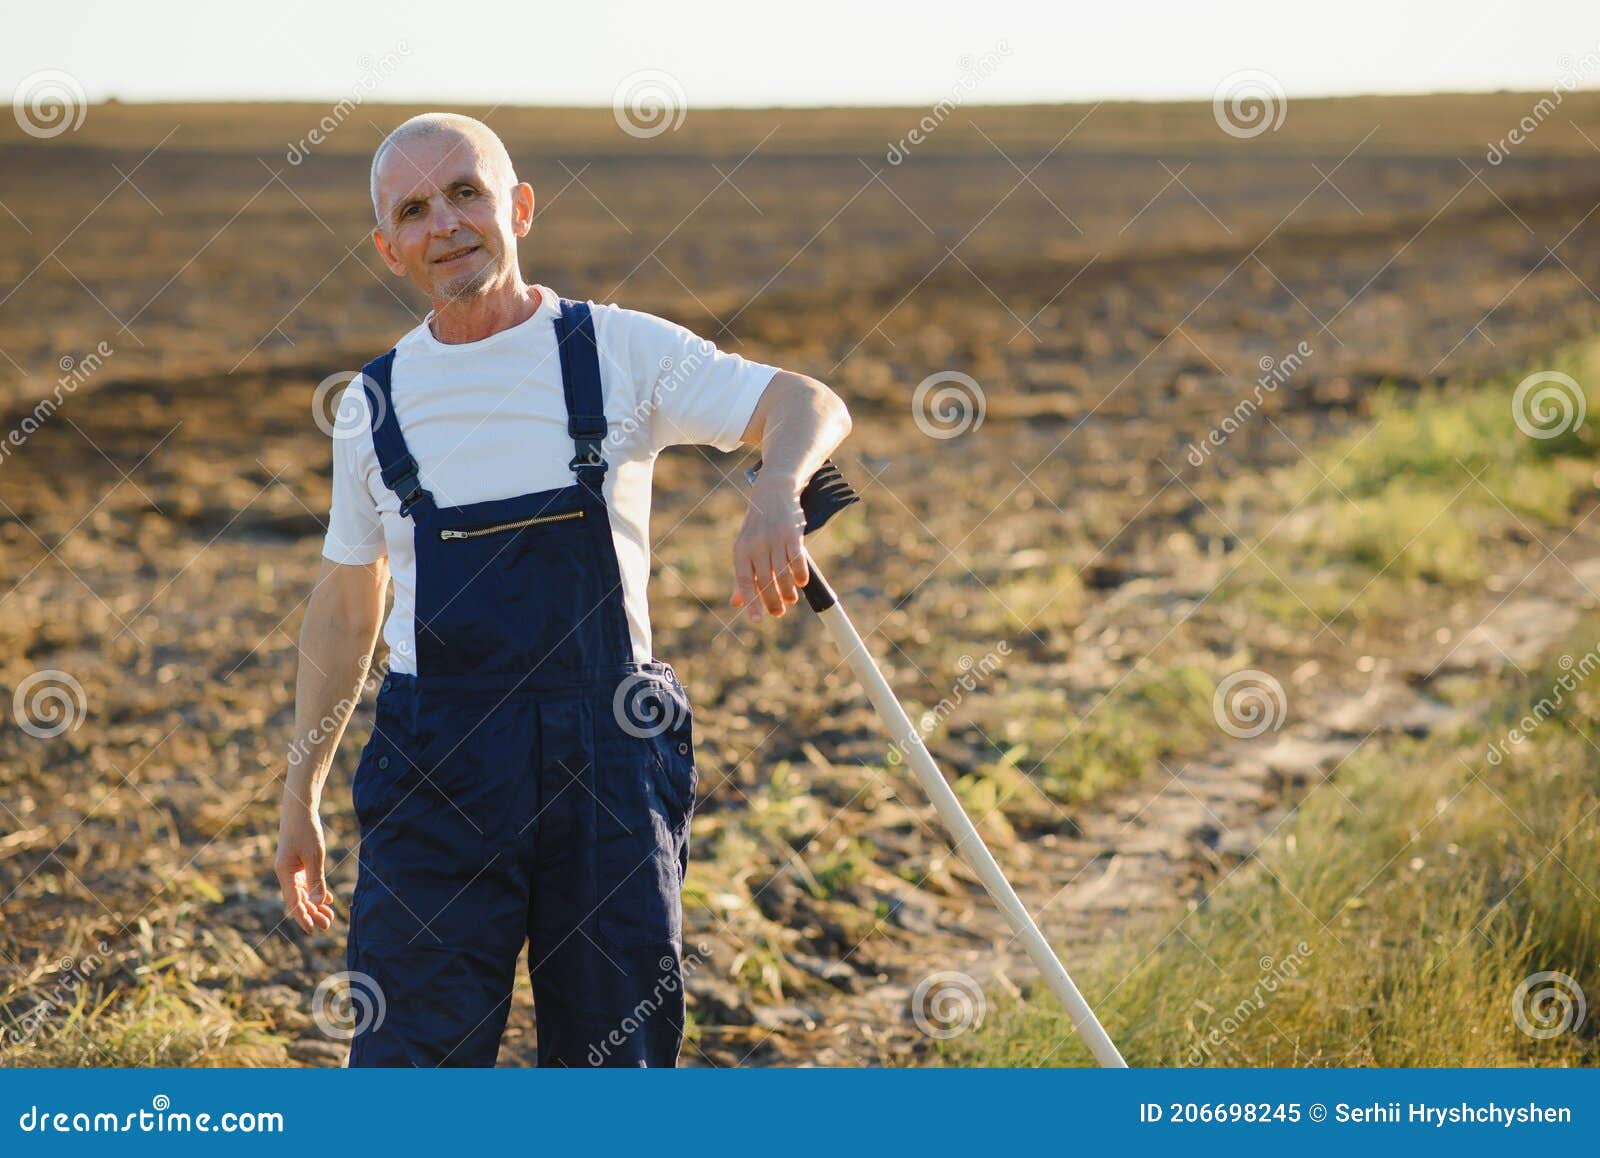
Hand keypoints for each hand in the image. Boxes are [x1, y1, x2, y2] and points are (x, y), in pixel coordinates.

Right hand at [275, 798, 334, 933]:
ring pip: (303, 893)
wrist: (299, 810)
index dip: (303, 917)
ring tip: (329, 916)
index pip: (293, 902)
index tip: (313, 930)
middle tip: (328, 925)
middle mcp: (285, 874)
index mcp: (284, 873)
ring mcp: (291, 869)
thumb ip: (315, 880)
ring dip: (315, 904)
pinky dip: (316, 891)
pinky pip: (306, 883)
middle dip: (312, 913)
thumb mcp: (314, 856)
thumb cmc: (306, 831)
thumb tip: (317, 904)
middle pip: (299, 900)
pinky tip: (326, 900)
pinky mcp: (298, 863)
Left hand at [730, 473, 808, 621]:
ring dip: (788, 592)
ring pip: (782, 574)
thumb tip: (736, 603)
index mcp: (740, 549)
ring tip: (790, 601)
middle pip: (764, 581)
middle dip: (772, 602)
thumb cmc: (758, 526)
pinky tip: (801, 583)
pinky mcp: (792, 533)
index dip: (750, 602)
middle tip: (778, 613)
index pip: (743, 580)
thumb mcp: (745, 548)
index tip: (757, 620)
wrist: (773, 492)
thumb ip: (742, 576)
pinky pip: (797, 560)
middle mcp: (756, 544)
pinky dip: (800, 575)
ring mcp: (774, 538)